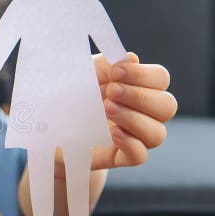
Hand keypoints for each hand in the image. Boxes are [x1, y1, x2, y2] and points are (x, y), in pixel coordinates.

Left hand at [55, 52, 177, 175]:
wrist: (47, 128)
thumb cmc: (69, 96)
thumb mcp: (82, 75)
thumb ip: (105, 66)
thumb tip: (132, 58)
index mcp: (138, 87)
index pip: (160, 79)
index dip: (143, 75)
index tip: (116, 72)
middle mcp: (143, 113)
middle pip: (167, 106)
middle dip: (140, 96)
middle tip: (111, 91)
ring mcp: (134, 137)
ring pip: (158, 134)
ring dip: (135, 119)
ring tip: (107, 109)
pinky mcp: (120, 157)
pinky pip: (140, 156)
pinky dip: (130, 143)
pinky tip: (112, 133)